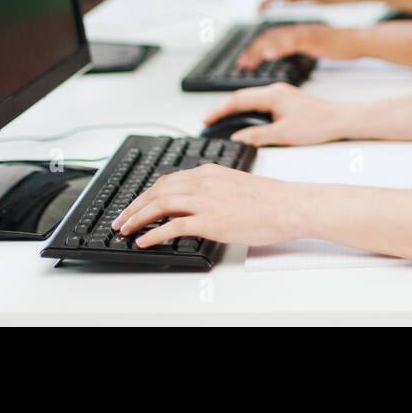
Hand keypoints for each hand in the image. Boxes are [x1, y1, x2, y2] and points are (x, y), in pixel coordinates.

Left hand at [111, 164, 307, 247]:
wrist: (290, 205)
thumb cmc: (271, 199)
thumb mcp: (236, 184)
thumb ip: (214, 190)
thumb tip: (197, 205)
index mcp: (209, 171)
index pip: (167, 180)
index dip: (146, 194)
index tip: (135, 205)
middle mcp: (204, 182)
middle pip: (157, 190)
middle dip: (134, 206)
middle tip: (121, 219)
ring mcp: (206, 200)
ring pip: (160, 205)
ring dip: (137, 218)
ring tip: (125, 230)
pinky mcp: (211, 220)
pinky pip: (174, 226)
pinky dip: (154, 233)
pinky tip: (144, 241)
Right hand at [204, 82, 347, 145]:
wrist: (339, 120)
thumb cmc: (317, 124)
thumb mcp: (283, 135)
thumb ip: (257, 136)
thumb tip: (237, 138)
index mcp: (273, 95)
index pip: (238, 100)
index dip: (219, 110)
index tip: (206, 119)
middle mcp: (275, 90)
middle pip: (241, 97)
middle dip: (223, 108)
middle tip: (208, 121)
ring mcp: (281, 94)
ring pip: (250, 99)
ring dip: (235, 109)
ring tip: (221, 121)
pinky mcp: (285, 100)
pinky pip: (259, 102)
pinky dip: (247, 110)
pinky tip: (243, 120)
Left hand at [235, 23, 362, 68]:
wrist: (359, 40)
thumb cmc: (341, 45)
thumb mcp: (316, 47)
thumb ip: (301, 49)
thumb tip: (288, 55)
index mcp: (298, 31)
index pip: (272, 37)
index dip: (257, 48)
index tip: (246, 59)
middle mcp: (299, 30)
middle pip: (269, 37)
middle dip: (253, 50)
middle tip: (242, 64)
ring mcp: (305, 34)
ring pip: (276, 39)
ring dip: (260, 50)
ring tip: (249, 62)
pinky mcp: (313, 40)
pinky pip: (292, 43)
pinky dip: (279, 49)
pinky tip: (270, 56)